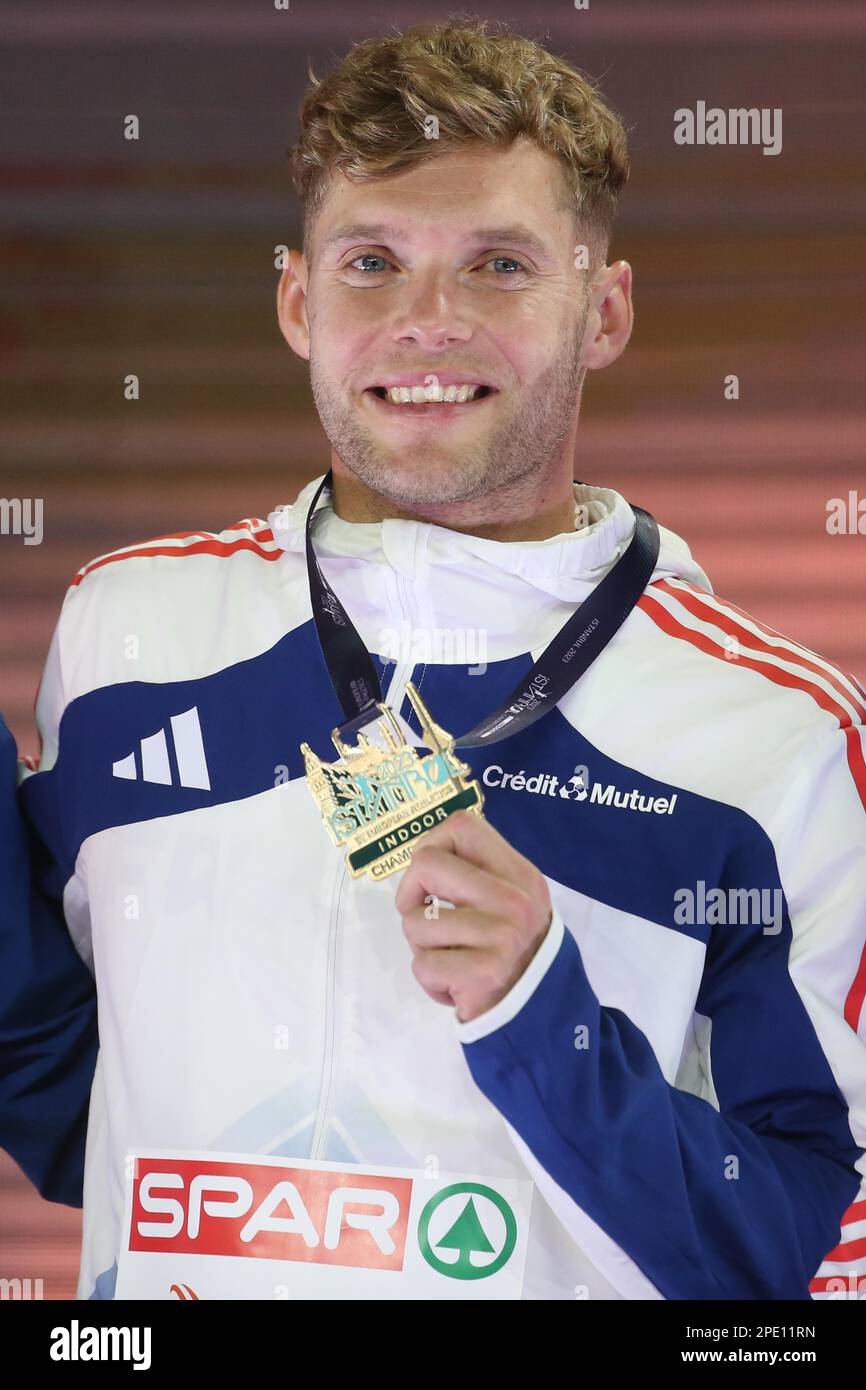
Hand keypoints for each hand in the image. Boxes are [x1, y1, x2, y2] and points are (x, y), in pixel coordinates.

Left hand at [394, 810, 552, 1023]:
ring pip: (415, 921)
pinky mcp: (482, 973)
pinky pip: (422, 965)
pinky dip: (429, 979)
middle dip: (410, 894)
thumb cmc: (513, 951)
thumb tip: (422, 856)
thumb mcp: (512, 901)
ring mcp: (500, 937)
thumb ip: (477, 874)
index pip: (462, 826)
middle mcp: (514, 900)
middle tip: (425, 917)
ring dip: (421, 945)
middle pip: (426, 864)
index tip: (429, 876)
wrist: (538, 1013)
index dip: (431, 844)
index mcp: (520, 874)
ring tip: (450, 957)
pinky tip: (455, 984)